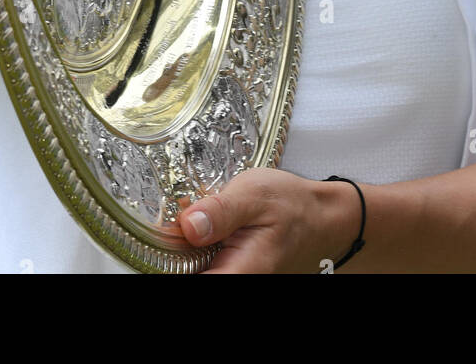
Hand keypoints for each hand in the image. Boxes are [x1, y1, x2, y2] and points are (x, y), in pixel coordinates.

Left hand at [176, 167, 360, 273]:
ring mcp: (232, 276)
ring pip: (191, 267)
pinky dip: (191, 246)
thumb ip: (221, 210)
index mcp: (241, 271)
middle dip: (171, 251)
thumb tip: (188, 225)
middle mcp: (236, 280)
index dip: (166, 266)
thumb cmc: (293, 205)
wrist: (319, 216)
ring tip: (188, 218)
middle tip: (173, 221)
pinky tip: (196, 226)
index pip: (193, 281)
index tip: (157, 242)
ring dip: (181, 248)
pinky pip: (200, 263)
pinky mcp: (227, 270)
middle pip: (185, 273)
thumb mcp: (256, 194)